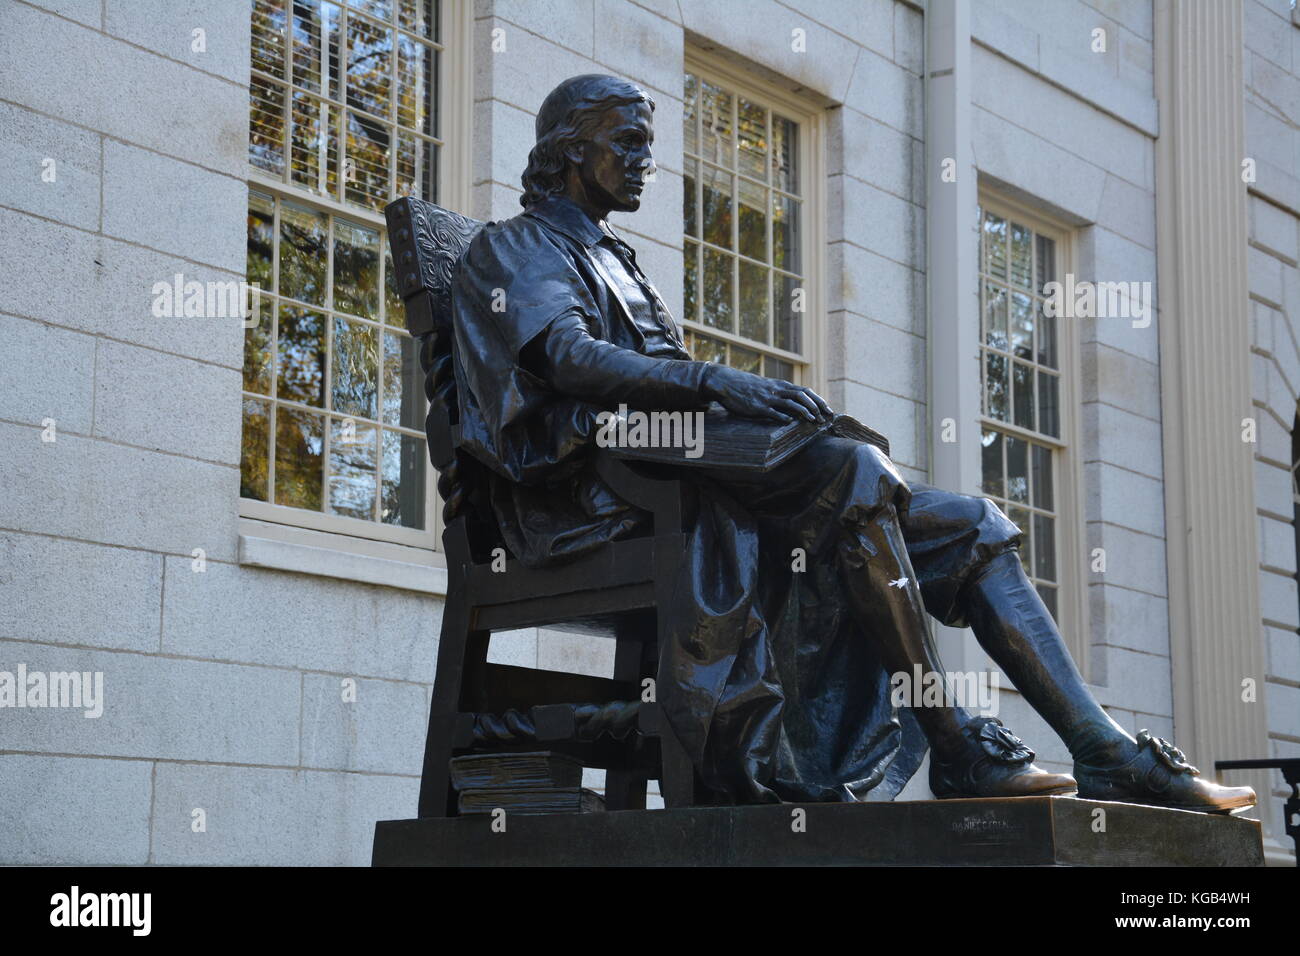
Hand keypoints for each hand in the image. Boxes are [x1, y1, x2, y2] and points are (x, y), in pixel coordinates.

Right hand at [701, 365, 833, 422]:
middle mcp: (778, 390)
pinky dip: (784, 417)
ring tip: (814, 421)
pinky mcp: (758, 407)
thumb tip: (794, 403)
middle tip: (826, 418)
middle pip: (803, 396)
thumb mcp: (767, 387)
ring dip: (805, 412)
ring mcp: (768, 398)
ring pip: (791, 403)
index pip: (806, 391)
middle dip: (817, 407)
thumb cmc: (748, 387)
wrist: (727, 382)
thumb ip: (780, 393)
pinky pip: (773, 412)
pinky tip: (791, 423)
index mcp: (781, 385)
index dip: (819, 400)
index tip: (829, 410)